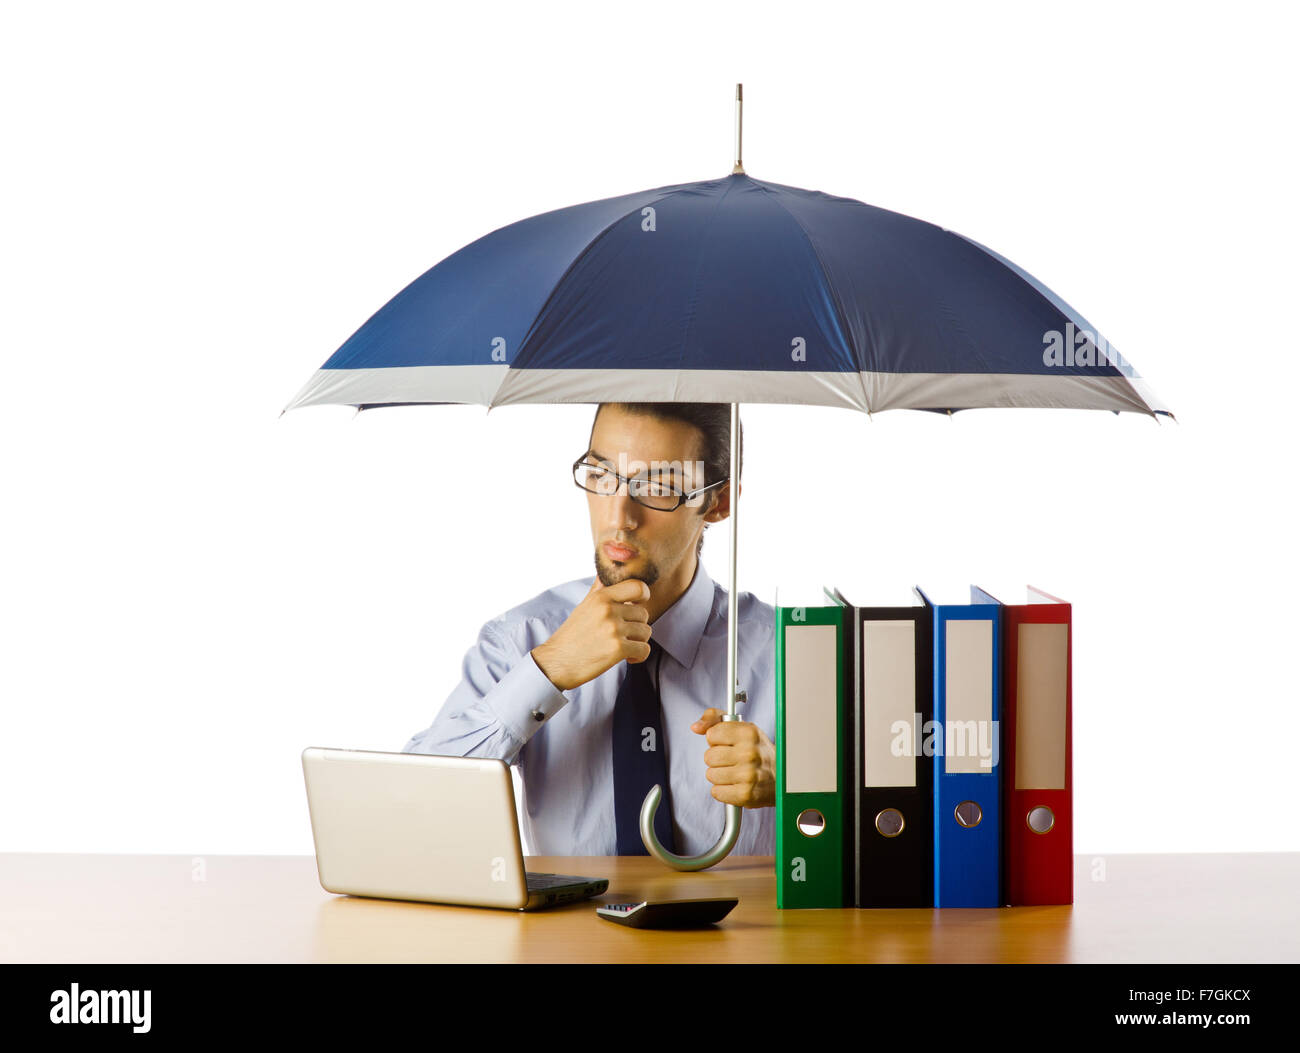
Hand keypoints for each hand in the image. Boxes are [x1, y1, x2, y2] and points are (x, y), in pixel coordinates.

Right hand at [531, 578, 652, 691]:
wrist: (556, 663)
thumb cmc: (572, 636)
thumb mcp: (584, 606)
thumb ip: (599, 589)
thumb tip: (605, 573)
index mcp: (601, 597)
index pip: (638, 586)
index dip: (643, 596)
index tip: (638, 607)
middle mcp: (608, 610)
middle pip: (644, 614)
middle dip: (637, 626)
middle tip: (623, 635)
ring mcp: (613, 629)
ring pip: (646, 632)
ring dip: (638, 642)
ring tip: (622, 646)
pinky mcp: (617, 649)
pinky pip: (644, 649)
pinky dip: (638, 656)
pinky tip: (627, 658)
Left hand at [690, 708, 775, 808]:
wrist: (781, 778)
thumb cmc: (758, 752)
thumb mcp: (742, 728)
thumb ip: (715, 720)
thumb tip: (695, 727)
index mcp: (749, 732)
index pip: (711, 735)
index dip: (717, 740)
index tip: (728, 743)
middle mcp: (749, 753)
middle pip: (708, 756)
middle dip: (717, 759)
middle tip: (733, 760)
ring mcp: (748, 775)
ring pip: (711, 775)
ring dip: (720, 776)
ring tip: (735, 773)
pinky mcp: (745, 794)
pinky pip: (716, 792)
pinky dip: (723, 791)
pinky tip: (736, 785)